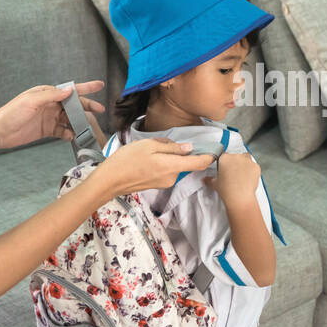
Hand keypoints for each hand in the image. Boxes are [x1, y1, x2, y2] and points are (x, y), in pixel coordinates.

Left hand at [0, 81, 105, 150]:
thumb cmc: (11, 113)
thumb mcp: (32, 101)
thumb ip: (52, 95)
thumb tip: (69, 90)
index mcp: (47, 94)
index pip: (70, 90)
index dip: (86, 87)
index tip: (99, 85)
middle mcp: (50, 104)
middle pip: (73, 105)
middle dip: (87, 107)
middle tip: (100, 109)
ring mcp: (49, 117)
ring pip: (70, 118)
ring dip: (78, 122)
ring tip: (87, 127)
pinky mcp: (47, 130)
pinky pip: (63, 131)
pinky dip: (69, 133)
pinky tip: (71, 136)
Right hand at [98, 138, 214, 195]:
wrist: (110, 181)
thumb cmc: (127, 160)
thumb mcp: (149, 146)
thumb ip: (170, 147)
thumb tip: (188, 148)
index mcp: (172, 167)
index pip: (198, 164)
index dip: (209, 157)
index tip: (216, 149)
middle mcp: (172, 178)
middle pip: (185, 163)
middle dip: (180, 152)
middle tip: (162, 142)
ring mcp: (164, 183)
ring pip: (175, 166)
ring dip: (169, 157)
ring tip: (149, 150)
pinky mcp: (157, 185)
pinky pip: (166, 171)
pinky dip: (162, 163)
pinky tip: (147, 158)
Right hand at [202, 151, 259, 203]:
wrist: (240, 197)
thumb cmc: (227, 190)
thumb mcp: (214, 184)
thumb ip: (209, 180)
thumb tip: (205, 180)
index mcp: (225, 158)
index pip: (224, 155)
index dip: (224, 162)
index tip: (225, 168)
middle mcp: (236, 157)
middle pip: (236, 156)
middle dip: (234, 163)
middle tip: (233, 173)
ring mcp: (247, 161)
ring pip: (246, 158)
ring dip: (244, 163)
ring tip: (241, 174)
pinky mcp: (256, 167)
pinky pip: (254, 166)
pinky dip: (252, 170)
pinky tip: (248, 178)